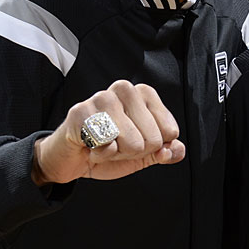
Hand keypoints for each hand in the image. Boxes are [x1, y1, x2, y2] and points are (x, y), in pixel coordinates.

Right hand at [31, 80, 185, 185]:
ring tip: (103, 145)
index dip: (154, 146)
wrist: (71, 158)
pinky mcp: (80, 112)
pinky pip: (107, 146)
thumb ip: (164, 151)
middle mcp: (124, 89)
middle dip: (135, 152)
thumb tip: (178, 150)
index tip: (135, 141)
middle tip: (115, 145)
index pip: (170, 131)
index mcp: (143, 94)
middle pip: (153, 139)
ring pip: (132, 143)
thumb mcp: (143, 153)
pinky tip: (90, 147)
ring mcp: (101, 98)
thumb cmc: (108, 149)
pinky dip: (100, 155)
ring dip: (117, 154)